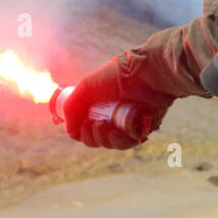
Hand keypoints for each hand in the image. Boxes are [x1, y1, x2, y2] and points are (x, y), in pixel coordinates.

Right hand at [62, 52, 178, 149]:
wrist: (147, 73)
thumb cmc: (118, 76)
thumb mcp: (87, 87)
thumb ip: (71, 107)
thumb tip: (70, 133)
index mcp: (101, 105)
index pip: (86, 128)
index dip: (81, 132)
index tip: (81, 124)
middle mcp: (114, 115)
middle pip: (97, 139)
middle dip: (90, 137)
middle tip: (91, 124)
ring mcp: (129, 122)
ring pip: (112, 143)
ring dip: (103, 140)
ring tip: (103, 126)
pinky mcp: (144, 128)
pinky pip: (129, 142)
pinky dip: (120, 141)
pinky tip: (115, 132)